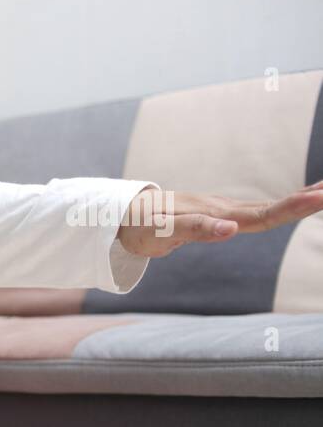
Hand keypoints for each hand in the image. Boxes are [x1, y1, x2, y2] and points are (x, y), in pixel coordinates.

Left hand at [115, 180, 322, 257]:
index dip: (292, 208)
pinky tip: (291, 204)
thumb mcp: (162, 230)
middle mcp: (224, 210)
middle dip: (306, 201)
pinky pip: (254, 212)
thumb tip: (231, 229)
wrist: (122, 215)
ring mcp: (222, 212)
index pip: (263, 214)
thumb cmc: (139, 224)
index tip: (320, 197)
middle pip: (272, 208)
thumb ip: (196, 229)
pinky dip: (279, 207)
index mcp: (217, 214)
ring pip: (266, 208)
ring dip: (297, 201)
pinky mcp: (217, 216)